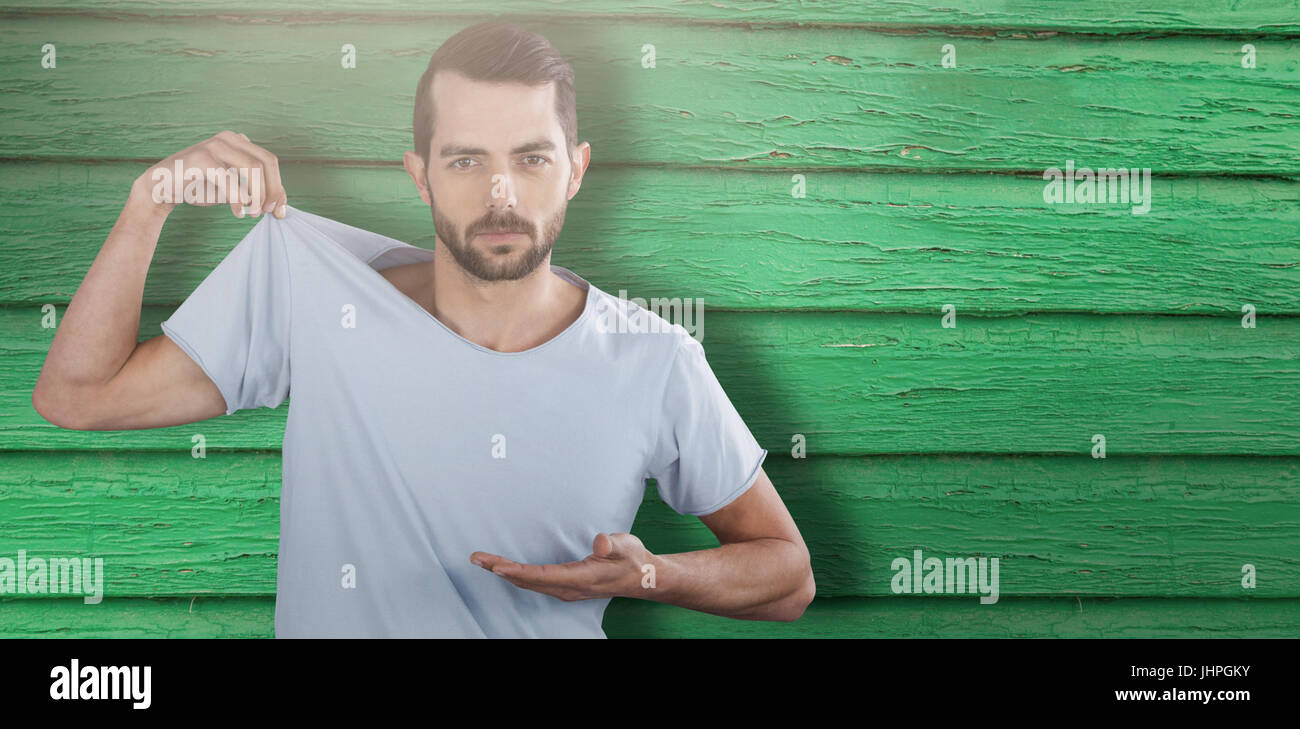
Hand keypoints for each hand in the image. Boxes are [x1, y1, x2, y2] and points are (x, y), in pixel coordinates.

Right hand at [131, 130, 287, 218]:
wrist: (161, 188)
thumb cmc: (199, 187)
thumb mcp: (233, 189)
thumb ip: (255, 192)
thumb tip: (280, 205)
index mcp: (239, 142)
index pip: (270, 162)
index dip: (278, 187)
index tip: (280, 211)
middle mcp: (229, 138)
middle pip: (266, 162)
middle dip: (272, 190)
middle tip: (269, 213)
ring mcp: (214, 145)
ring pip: (253, 168)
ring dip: (257, 195)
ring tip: (252, 214)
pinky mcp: (201, 158)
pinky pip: (229, 178)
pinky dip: (238, 198)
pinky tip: (238, 212)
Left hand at [470, 532, 655, 601]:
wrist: (642, 578)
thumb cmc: (633, 558)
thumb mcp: (627, 545)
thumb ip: (612, 543)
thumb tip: (598, 540)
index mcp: (582, 578)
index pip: (543, 576)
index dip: (518, 572)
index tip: (497, 566)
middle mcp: (570, 588)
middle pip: (528, 581)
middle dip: (501, 570)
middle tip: (476, 558)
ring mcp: (567, 590)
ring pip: (529, 584)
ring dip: (505, 573)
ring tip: (483, 561)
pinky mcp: (566, 587)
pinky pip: (535, 583)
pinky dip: (516, 576)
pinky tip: (506, 569)